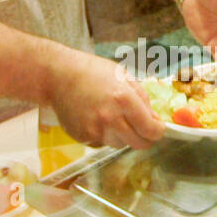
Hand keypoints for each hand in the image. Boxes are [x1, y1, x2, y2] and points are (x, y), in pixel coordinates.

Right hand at [50, 51, 165, 149]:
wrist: (58, 75)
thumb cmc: (92, 72)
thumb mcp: (124, 76)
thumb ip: (142, 99)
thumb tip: (153, 120)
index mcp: (124, 100)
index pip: (150, 130)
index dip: (158, 131)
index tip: (158, 129)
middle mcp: (110, 118)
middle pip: (138, 144)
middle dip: (144, 138)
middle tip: (142, 129)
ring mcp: (95, 130)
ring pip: (120, 144)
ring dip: (122, 135)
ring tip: (111, 116)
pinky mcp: (82, 136)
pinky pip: (102, 143)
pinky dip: (104, 135)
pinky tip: (95, 118)